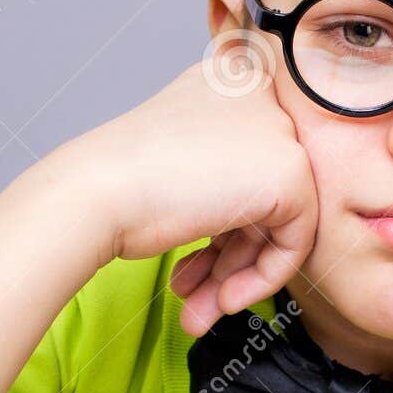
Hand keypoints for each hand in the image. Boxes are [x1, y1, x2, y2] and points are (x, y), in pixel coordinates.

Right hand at [65, 60, 318, 334]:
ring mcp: (280, 131)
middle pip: (267, 195)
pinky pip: (295, 241)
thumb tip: (257, 225)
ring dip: (236, 275)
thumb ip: (226, 175)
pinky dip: (261, 278)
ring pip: (280, 223)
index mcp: (233, 81)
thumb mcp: (183, 161)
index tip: (198, 259)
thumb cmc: (119, 182)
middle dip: (230, 257)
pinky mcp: (290, 172)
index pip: (253, 165)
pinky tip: (221, 299)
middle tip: (198, 294)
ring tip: (201, 310)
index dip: (228, 224)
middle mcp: (262, 95)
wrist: (97, 193)